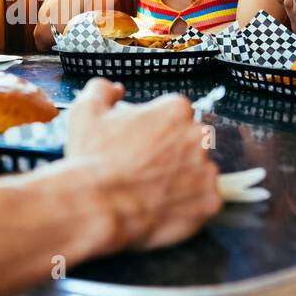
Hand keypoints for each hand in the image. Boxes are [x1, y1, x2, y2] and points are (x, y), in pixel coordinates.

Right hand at [64, 78, 221, 251]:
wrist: (96, 205)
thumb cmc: (92, 160)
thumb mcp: (86, 112)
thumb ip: (102, 90)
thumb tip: (115, 90)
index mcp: (175, 110)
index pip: (177, 114)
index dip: (157, 130)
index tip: (143, 143)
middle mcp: (197, 136)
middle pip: (190, 142)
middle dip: (172, 153)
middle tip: (145, 167)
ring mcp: (206, 169)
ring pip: (198, 171)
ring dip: (181, 178)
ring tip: (151, 189)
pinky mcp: (209, 201)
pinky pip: (205, 200)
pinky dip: (190, 204)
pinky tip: (163, 205)